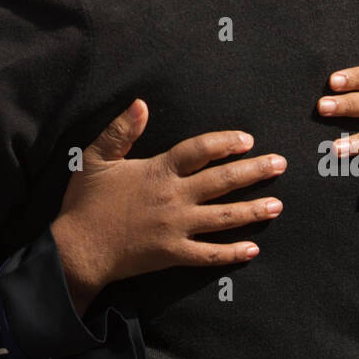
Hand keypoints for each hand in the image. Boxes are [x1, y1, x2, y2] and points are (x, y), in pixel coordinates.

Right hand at [51, 99, 285, 313]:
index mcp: (158, 171)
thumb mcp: (95, 158)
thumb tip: (141, 103)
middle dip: (254, 171)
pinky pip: (210, 255)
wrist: (78, 249)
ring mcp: (177, 228)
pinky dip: (233, 253)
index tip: (247, 139)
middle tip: (280, 165)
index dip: (225, 142)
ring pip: (224, 217)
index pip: (200, 151)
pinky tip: (253, 248)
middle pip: (223, 181)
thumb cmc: (86, 202)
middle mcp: (174, 198)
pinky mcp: (174, 255)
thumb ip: (120, 130)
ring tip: (277, 204)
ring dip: (253, 210)